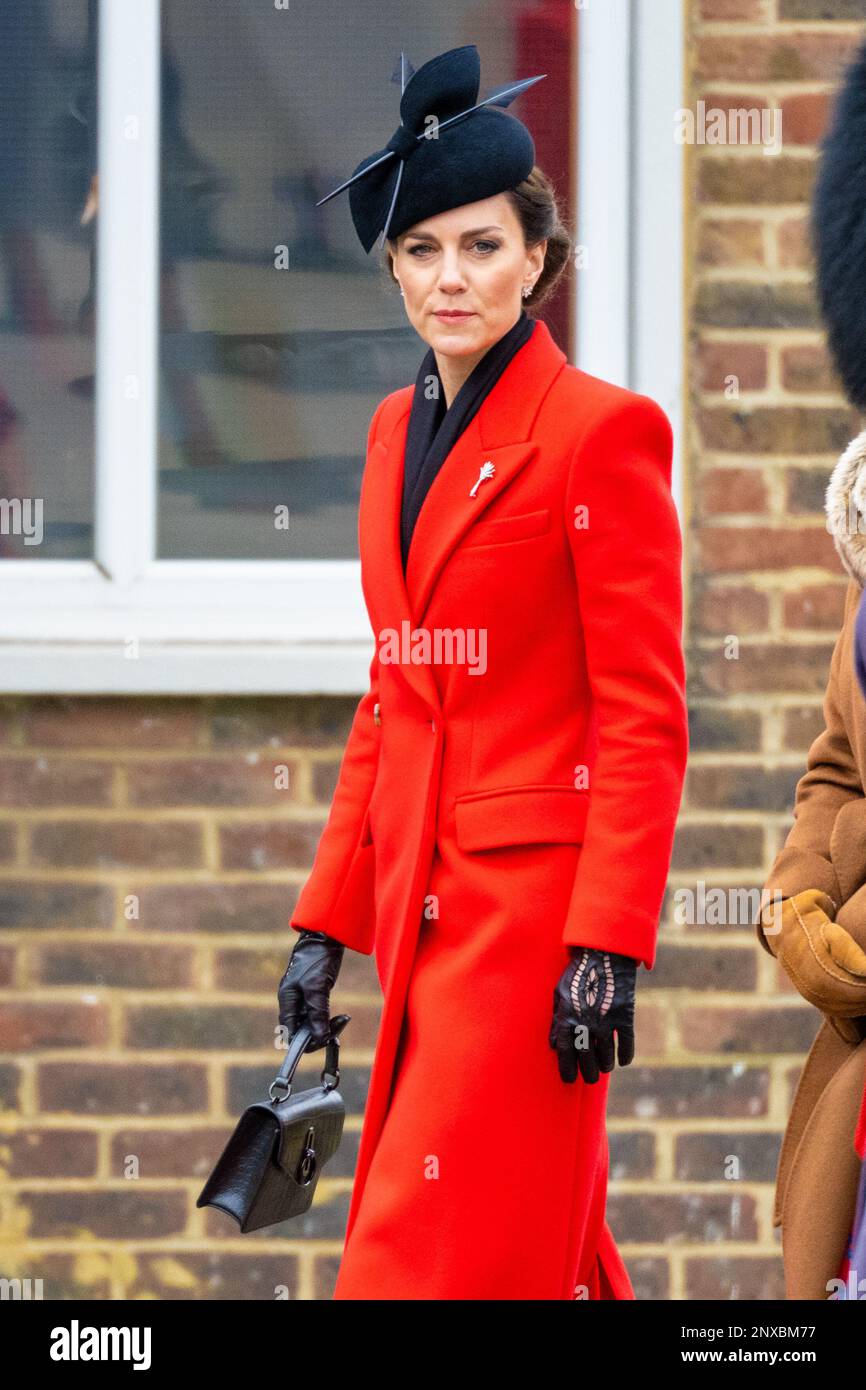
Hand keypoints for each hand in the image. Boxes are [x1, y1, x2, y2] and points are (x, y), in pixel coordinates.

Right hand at [278, 929, 344, 1050]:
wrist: (324, 938)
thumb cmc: (316, 959)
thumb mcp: (317, 987)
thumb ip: (317, 1013)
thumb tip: (319, 1037)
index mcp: (287, 1000)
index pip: (290, 1033)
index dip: (305, 1042)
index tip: (323, 1041)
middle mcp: (292, 1002)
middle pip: (300, 1031)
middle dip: (318, 1034)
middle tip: (337, 1028)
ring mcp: (301, 999)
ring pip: (310, 1024)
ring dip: (325, 1026)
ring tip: (342, 1020)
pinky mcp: (312, 995)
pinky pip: (317, 1015)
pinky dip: (327, 1019)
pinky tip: (340, 1018)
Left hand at [549, 946, 636, 1083]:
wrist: (603, 954)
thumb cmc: (577, 974)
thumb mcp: (559, 993)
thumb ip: (555, 1019)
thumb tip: (552, 1044)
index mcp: (566, 1017)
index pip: (565, 1052)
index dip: (567, 1069)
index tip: (569, 1079)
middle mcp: (585, 1023)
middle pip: (586, 1058)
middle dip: (588, 1072)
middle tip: (590, 1078)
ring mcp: (606, 1021)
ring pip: (606, 1054)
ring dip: (605, 1065)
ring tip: (604, 1068)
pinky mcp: (624, 1016)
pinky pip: (626, 1044)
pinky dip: (625, 1055)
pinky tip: (622, 1061)